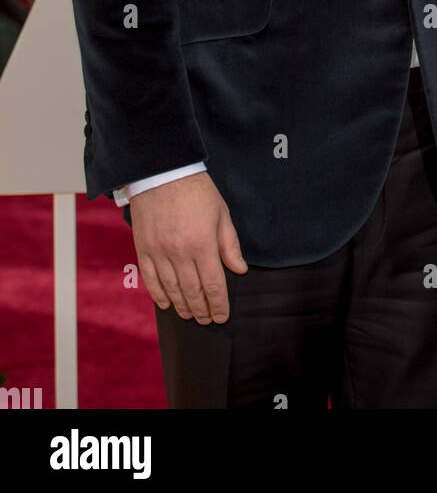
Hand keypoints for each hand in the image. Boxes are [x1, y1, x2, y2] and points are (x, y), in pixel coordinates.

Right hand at [129, 171, 247, 323]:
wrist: (162, 172)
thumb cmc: (197, 190)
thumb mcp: (221, 213)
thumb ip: (229, 244)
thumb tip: (239, 270)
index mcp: (203, 244)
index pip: (214, 285)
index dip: (219, 304)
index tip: (222, 316)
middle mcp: (180, 252)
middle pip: (192, 292)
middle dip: (202, 310)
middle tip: (207, 320)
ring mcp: (159, 252)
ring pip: (171, 289)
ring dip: (182, 306)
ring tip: (190, 315)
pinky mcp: (143, 249)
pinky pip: (150, 279)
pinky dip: (158, 295)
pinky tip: (166, 304)